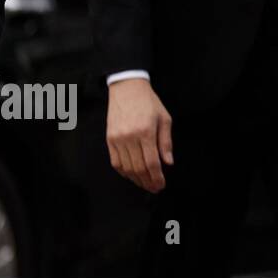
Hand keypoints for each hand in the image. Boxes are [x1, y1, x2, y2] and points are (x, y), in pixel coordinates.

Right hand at [106, 78, 172, 192]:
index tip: (161, 185)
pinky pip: (115, 162)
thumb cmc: (149, 102)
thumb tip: (168, 163)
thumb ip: (166, 142)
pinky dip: (124, 172)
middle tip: (155, 188)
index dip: (157, 177)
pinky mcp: (109, 139)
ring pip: (126, 168)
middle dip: (147, 181)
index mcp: (146, 132)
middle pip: (138, 168)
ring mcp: (117, 139)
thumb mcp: (164, 119)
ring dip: (136, 179)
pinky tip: (132, 176)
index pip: (151, 162)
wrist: (127, 89)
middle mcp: (130, 137)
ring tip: (145, 184)